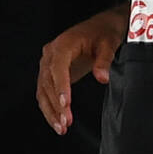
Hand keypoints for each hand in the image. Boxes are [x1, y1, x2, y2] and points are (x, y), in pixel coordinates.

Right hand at [36, 5, 125, 134]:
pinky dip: (50, 107)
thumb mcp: (109, 44)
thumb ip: (104, 60)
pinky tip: (57, 121)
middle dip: (57, 104)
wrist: (102, 26)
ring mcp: (48, 63)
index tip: (66, 103)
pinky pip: (45, 92)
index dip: (61, 86)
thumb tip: (102, 78)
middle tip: (66, 122)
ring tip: (61, 127)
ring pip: (43, 91)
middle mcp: (51, 54)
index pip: (57, 67)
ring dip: (51, 110)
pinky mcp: (51, 73)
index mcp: (63, 44)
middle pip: (48, 82)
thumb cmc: (104, 32)